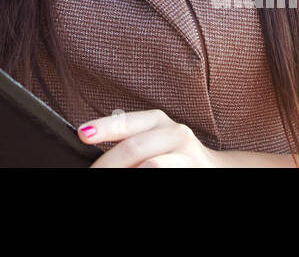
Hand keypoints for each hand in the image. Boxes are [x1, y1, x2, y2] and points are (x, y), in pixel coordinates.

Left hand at [78, 109, 227, 167]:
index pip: (125, 122)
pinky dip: (146, 177)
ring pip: (152, 166)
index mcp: (157, 120)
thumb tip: (92, 150)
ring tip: (107, 177)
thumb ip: (128, 142)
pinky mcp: (197, 171)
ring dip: (127, 173)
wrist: (216, 168)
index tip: (82, 134)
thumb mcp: (152, 139)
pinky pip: (164, 175)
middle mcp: (175, 132)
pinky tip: (138, 178)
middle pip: (133, 148)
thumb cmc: (171, 154)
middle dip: (107, 165)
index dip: (103, 127)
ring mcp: (188, 154)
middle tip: (91, 174)